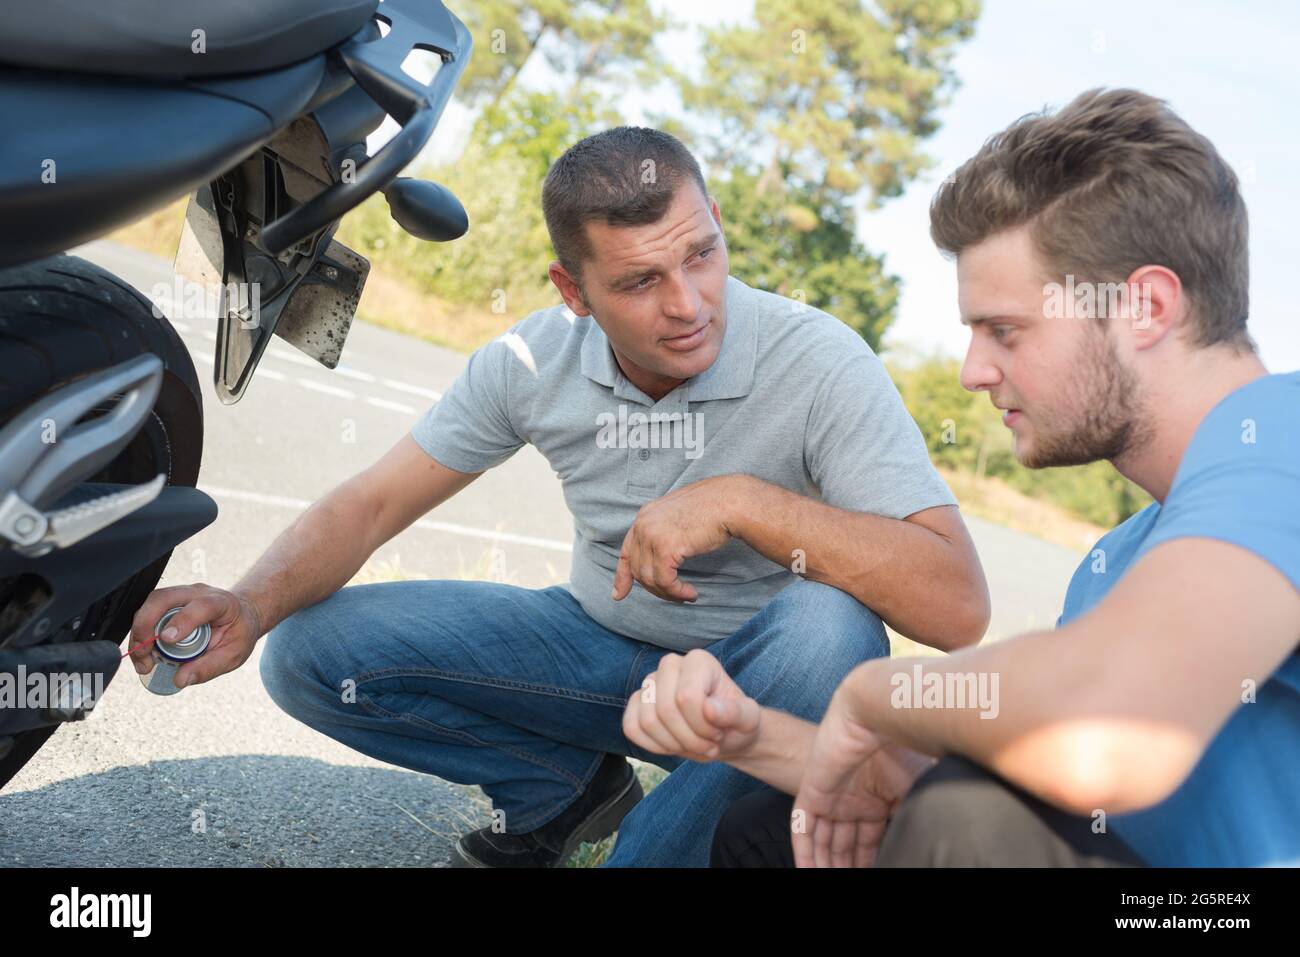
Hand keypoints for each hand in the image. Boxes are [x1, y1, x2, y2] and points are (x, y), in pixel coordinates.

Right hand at [127, 583, 265, 688]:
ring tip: (142, 660)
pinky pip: (148, 612)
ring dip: (139, 632)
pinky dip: (140, 632)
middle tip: (143, 655)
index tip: (167, 640)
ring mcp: (180, 595)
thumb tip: (180, 680)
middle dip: (145, 626)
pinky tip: (143, 652)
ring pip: (150, 604)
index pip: (201, 605)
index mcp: (222, 603)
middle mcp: (197, 593)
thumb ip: (209, 667)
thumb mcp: (234, 654)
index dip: (183, 621)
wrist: (241, 615)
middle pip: (163, 599)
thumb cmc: (239, 632)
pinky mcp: (168, 602)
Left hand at [611, 475, 742, 602]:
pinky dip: (677, 592)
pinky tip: (691, 593)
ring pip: (650, 579)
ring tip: (687, 595)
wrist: (730, 502)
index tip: (619, 595)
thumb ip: (665, 532)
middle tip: (675, 596)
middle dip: (655, 589)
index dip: (622, 577)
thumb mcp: (679, 517)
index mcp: (645, 516)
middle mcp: (643, 525)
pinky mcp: (666, 548)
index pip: (626, 552)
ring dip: (669, 593)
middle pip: (638, 570)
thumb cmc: (713, 509)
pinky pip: (666, 581)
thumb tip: (662, 557)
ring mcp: (652, 535)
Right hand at [622, 648, 761, 762]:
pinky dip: (654, 746)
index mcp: (699, 661)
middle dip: (689, 739)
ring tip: (694, 744)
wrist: (723, 736)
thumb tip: (710, 708)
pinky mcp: (635, 704)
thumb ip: (736, 712)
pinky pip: (631, 728)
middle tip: (708, 744)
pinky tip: (673, 744)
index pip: (687, 697)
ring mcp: (649, 684)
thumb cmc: (737, 723)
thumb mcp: (748, 719)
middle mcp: (670, 665)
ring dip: (674, 745)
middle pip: (665, 710)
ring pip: (648, 721)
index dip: (703, 725)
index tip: (718, 732)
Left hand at [791, 687, 935, 867]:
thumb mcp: (915, 791)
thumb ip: (909, 818)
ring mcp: (831, 797)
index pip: (870, 840)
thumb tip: (914, 846)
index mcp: (876, 799)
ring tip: (832, 883)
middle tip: (852, 883)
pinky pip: (803, 829)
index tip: (878, 872)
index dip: (871, 861)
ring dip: (827, 866)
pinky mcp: (812, 793)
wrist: (874, 718)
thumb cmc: (901, 748)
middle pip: (845, 845)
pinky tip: (808, 872)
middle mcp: (852, 800)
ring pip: (823, 842)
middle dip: (848, 867)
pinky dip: (804, 853)